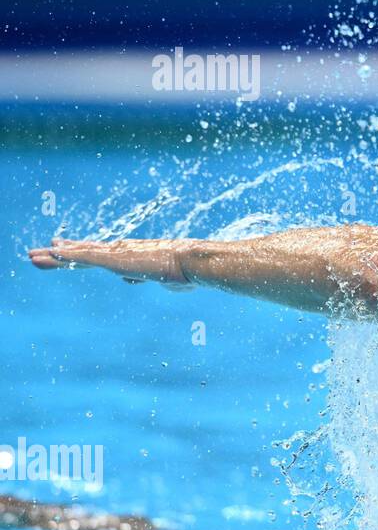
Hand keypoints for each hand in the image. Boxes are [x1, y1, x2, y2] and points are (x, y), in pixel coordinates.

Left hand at [27, 237, 194, 289]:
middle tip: (36, 252)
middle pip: (83, 253)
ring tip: (32, 256)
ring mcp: (115, 255)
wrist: (192, 262)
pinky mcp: (115, 259)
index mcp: (131, 257)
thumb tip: (148, 279)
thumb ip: (154, 279)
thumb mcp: (166, 280)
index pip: (98, 256)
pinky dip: (68, 256)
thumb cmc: (186, 272)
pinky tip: (53, 253)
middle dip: (59, 254)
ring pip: (78, 255)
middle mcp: (119, 252)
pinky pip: (85, 258)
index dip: (78, 253)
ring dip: (54, 257)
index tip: (61, 248)